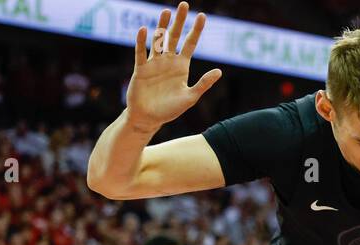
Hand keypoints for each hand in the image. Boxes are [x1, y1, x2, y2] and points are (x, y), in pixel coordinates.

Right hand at [125, 3, 221, 132]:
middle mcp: (168, 61)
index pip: (190, 44)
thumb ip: (204, 84)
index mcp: (182, 66)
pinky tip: (143, 29)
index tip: (202, 16)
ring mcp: (154, 63)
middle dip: (179, 21)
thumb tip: (219, 71)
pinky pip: (141, 52)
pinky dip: (141, 41)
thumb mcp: (191, 97)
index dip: (196, 30)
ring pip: (158, 40)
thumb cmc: (170, 110)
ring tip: (166, 12)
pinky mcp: (141, 68)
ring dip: (162, 26)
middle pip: (174, 36)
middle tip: (184, 4)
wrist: (149, 118)